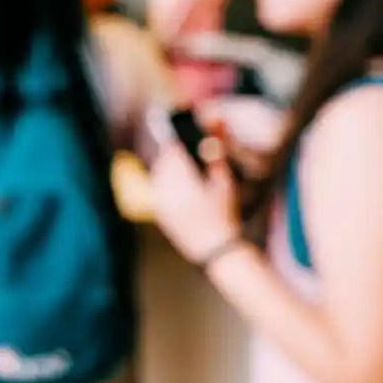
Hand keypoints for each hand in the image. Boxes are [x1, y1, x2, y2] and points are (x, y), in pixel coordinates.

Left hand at [150, 135, 241, 263]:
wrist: (214, 248)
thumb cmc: (224, 215)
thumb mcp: (225, 184)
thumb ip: (216, 157)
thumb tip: (212, 134)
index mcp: (184, 181)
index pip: (171, 152)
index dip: (174, 141)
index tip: (178, 136)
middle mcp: (168, 191)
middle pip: (162, 163)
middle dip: (171, 155)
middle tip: (181, 151)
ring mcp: (161, 203)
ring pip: (158, 176)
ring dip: (166, 169)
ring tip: (181, 169)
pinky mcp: (159, 213)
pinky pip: (157, 190)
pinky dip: (164, 184)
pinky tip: (178, 187)